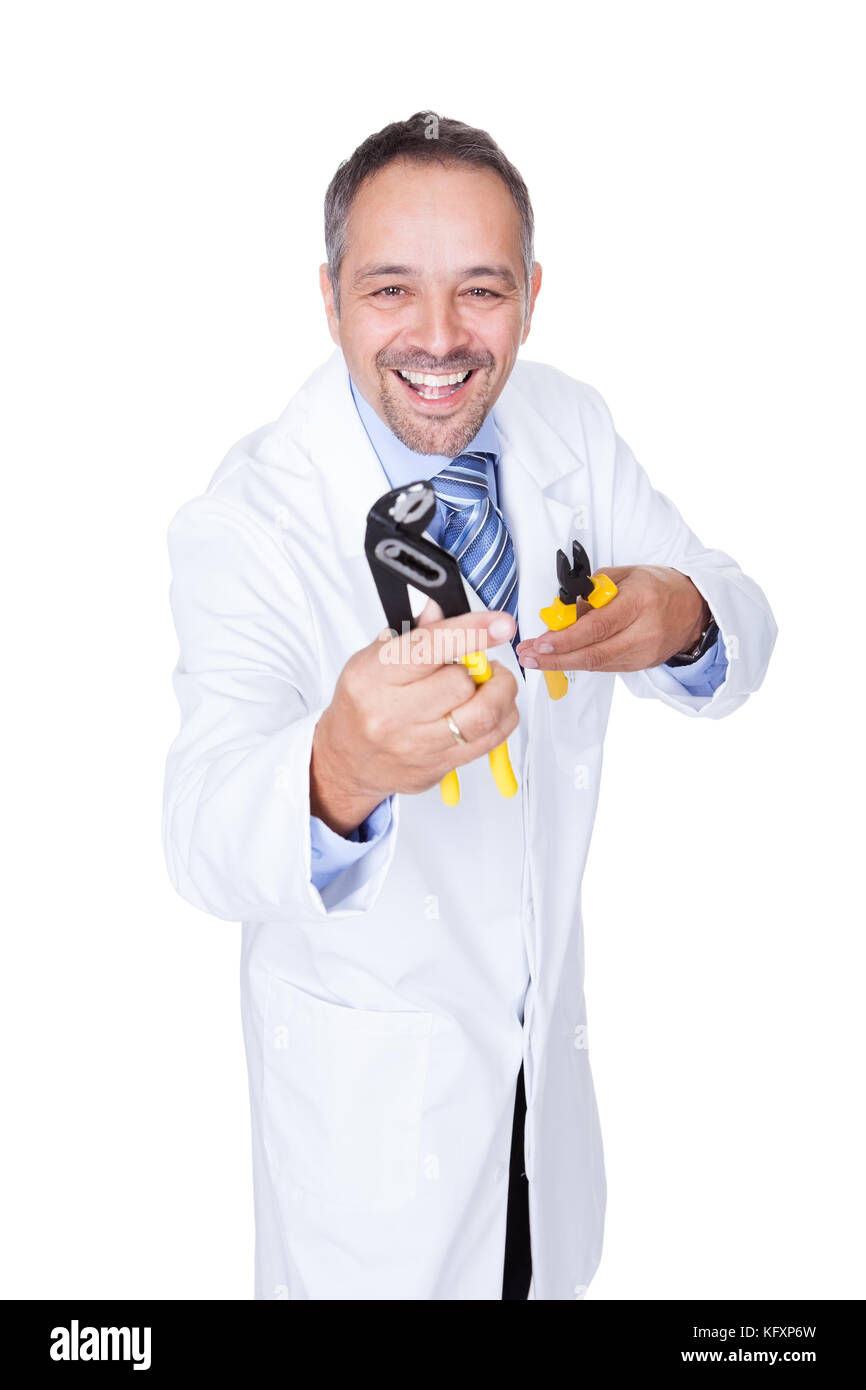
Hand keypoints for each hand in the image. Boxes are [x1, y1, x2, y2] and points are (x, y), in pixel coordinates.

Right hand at [310, 603, 518, 834]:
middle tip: (480, 663)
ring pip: (482, 717)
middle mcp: (393, 714)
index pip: (429, 648)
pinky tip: (494, 708)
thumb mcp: (373, 659)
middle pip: (461, 684)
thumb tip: (441, 608)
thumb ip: (414, 634)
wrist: (346, 759)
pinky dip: (502, 719)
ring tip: (494, 684)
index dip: (472, 632)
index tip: (501, 624)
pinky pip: (488, 742)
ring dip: (501, 694)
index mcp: (374, 677)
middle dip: (480, 667)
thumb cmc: (362, 704)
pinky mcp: (437, 767)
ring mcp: (416, 746)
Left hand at [516, 566, 709, 673]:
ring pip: (597, 664)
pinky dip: (580, 662)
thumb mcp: (626, 575)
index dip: (567, 639)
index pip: (598, 627)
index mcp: (640, 602)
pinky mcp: (640, 665)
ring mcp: (643, 653)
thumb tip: (565, 610)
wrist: (694, 609)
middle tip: (528, 655)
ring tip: (536, 659)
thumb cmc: (658, 587)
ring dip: (562, 663)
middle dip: (556, 658)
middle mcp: (644, 631)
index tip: (541, 642)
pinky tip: (560, 659)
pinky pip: (604, 666)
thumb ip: (594, 591)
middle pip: (594, 654)